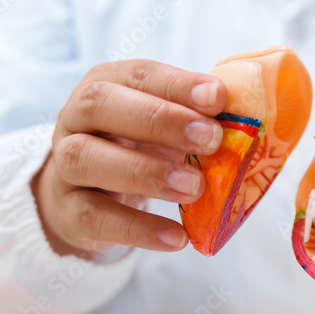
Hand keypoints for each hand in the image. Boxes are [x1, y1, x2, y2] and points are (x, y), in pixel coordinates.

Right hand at [33, 60, 227, 256]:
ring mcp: (65, 165)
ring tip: (195, 188)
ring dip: (146, 173)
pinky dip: (138, 228)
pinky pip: (95, 217)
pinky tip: (177, 238)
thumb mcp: (167, 126)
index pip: (139, 75)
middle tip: (210, 139)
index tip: (217, 97)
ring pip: (87, 159)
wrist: (90, 194)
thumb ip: (199, 118)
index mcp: (108, 84)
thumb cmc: (140, 147)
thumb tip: (249, 118)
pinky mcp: (68, 211)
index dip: (178, 85)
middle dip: (159, 120)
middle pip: (100, 105)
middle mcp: (77, 119)